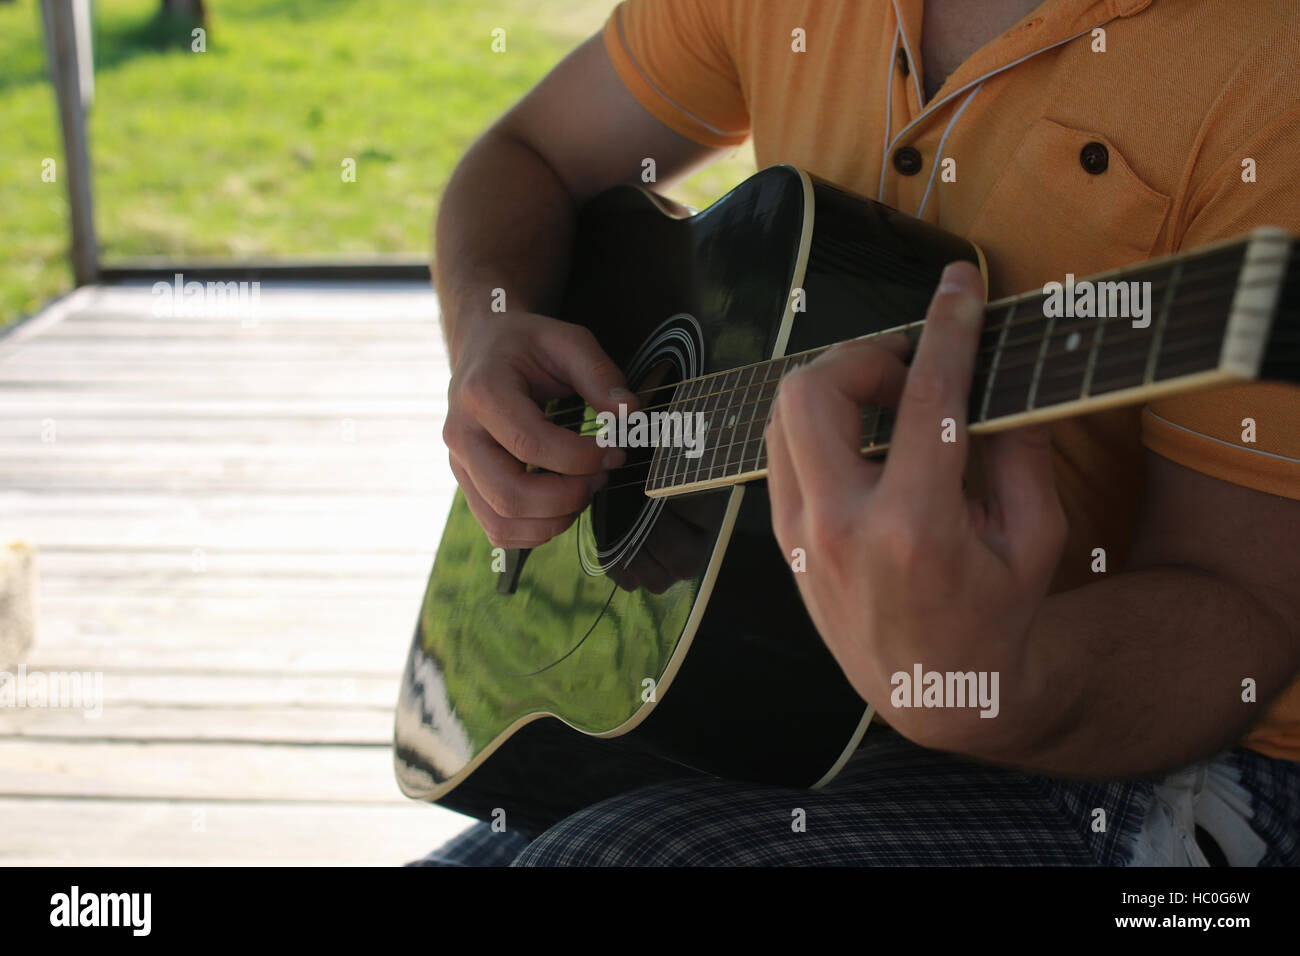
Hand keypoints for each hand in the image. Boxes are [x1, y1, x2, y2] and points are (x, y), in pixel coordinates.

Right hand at [443, 312, 634, 548]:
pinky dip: (538, 531)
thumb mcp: (567, 340)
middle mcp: (461, 434)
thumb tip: (630, 414)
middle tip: (601, 476)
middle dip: (568, 497)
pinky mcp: (468, 486)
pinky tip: (563, 504)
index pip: (530, 444)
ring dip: (556, 520)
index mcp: (481, 392)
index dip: (581, 459)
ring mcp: (459, 465)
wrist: (484, 348)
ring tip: (585, 490)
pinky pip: (498, 531)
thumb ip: (600, 375)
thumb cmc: (527, 345)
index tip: (615, 450)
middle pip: (509, 495)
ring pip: (502, 523)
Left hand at [764, 261, 1065, 747]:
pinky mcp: (787, 537)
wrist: (931, 694)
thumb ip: (1020, 453)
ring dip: (837, 385)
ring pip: (785, 413)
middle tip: (910, 370)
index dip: (947, 327)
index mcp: (914, 529)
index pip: (926, 399)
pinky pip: (784, 449)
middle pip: (814, 390)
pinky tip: (865, 438)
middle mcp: (842, 527)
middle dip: (864, 355)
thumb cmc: (993, 620)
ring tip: (890, 403)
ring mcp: (803, 534)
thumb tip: (997, 380)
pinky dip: (821, 423)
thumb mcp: (1034, 540)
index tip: (961, 283)